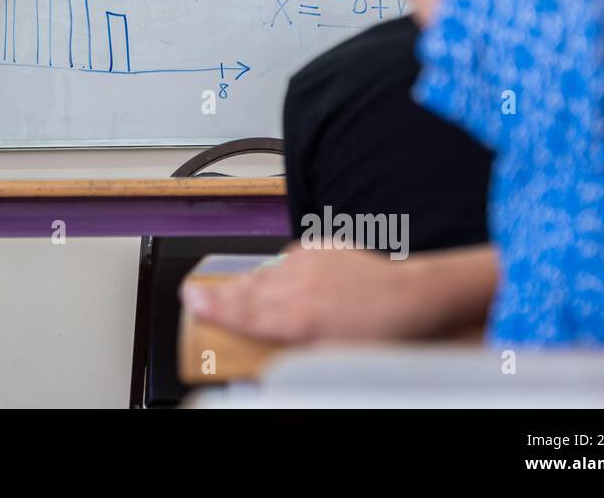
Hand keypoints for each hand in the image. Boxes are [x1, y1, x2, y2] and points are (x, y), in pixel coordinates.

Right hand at [180, 244, 426, 341]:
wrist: (413, 294)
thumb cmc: (383, 332)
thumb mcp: (335, 355)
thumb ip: (298, 350)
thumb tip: (274, 354)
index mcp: (299, 319)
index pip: (245, 314)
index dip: (214, 308)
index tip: (191, 300)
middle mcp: (298, 288)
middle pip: (247, 291)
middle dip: (217, 293)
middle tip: (193, 292)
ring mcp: (308, 265)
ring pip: (265, 274)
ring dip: (246, 283)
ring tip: (227, 289)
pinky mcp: (320, 248)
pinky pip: (289, 259)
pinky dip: (279, 270)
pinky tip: (279, 277)